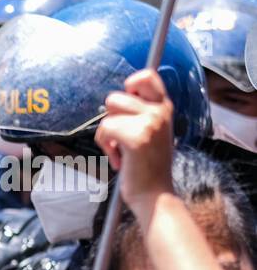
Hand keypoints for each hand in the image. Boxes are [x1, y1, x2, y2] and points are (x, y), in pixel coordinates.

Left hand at [95, 69, 174, 211]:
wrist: (155, 194)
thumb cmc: (147, 166)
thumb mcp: (151, 132)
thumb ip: (140, 113)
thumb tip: (118, 97)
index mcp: (164, 107)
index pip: (146, 75)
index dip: (130, 84)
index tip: (125, 108)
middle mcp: (160, 111)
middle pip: (115, 97)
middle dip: (111, 118)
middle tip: (122, 137)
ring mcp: (150, 122)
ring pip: (108, 115)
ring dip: (106, 134)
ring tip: (120, 149)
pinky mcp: (137, 137)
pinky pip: (105, 130)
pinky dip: (105, 146)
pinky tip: (118, 159)